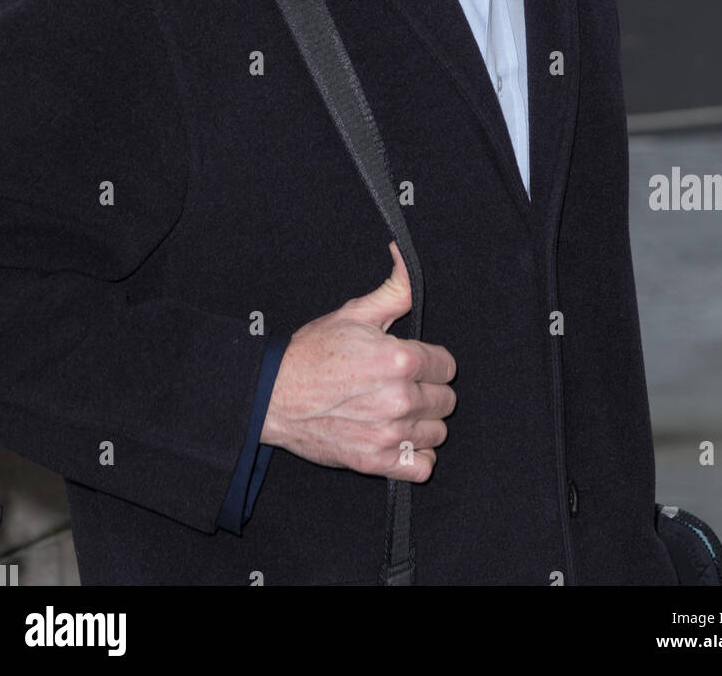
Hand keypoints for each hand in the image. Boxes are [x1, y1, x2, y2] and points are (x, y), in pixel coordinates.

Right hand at [260, 242, 456, 481]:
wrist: (275, 395)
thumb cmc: (313, 353)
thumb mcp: (354, 313)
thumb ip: (393, 289)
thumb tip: (403, 254)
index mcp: (399, 360)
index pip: (447, 366)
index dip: (432, 361)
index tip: (415, 362)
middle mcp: (399, 399)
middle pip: (446, 400)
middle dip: (429, 389)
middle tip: (403, 385)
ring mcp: (388, 434)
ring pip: (437, 432)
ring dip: (423, 422)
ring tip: (398, 410)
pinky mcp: (376, 462)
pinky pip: (422, 466)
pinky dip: (416, 455)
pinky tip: (401, 439)